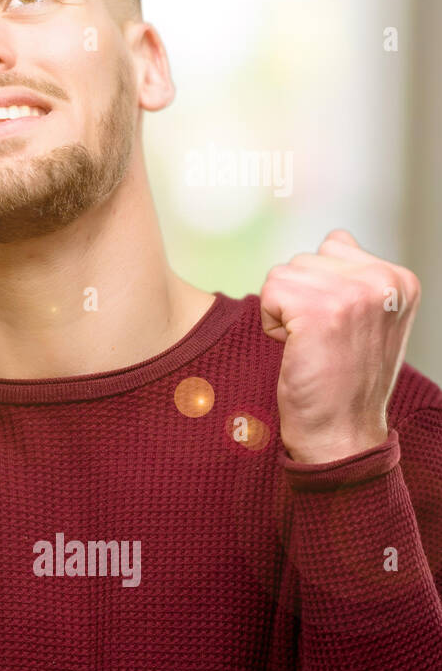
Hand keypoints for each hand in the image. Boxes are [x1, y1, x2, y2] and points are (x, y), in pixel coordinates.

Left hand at [260, 229, 419, 463]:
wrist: (343, 433)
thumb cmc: (346, 380)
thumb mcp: (370, 320)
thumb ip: (356, 277)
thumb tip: (335, 237)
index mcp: (400, 279)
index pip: (333, 247)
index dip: (319, 289)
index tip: (338, 328)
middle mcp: (383, 280)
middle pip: (303, 260)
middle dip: (298, 299)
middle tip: (321, 342)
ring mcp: (354, 293)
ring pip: (282, 274)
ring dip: (283, 311)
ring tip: (310, 346)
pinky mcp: (321, 310)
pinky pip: (269, 292)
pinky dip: (271, 322)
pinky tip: (295, 349)